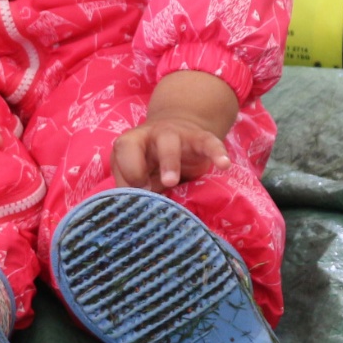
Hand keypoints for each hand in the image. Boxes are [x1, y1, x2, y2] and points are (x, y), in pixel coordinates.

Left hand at [111, 69, 236, 190]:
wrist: (182, 132)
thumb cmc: (156, 163)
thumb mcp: (142, 173)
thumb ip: (133, 187)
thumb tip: (131, 210)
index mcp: (130, 144)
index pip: (118, 154)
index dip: (124, 174)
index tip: (137, 194)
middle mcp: (148, 136)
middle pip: (132, 142)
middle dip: (135, 166)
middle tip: (144, 189)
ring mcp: (174, 134)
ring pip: (168, 141)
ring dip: (168, 162)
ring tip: (172, 182)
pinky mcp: (199, 138)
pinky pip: (208, 143)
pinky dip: (216, 152)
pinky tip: (224, 164)